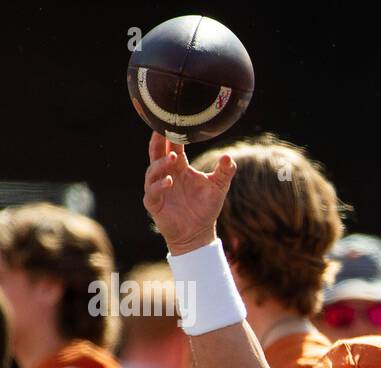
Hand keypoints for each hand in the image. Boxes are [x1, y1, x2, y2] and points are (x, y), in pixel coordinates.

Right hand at [143, 132, 235, 255]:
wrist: (199, 232)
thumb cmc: (205, 207)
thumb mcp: (218, 187)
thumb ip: (224, 172)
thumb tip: (228, 156)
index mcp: (180, 167)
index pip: (172, 147)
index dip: (171, 136)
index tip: (174, 122)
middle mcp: (166, 174)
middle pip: (156, 153)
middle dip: (157, 142)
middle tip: (161, 130)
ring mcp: (158, 188)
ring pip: (152, 171)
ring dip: (162, 164)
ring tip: (173, 158)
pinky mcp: (154, 204)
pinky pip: (152, 192)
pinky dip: (159, 186)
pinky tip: (170, 182)